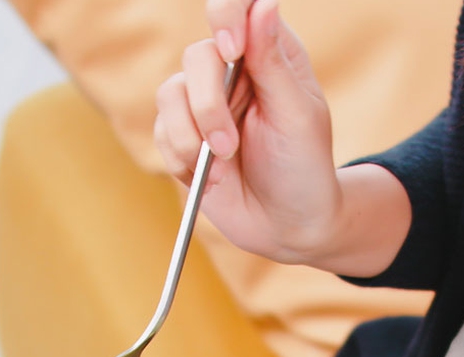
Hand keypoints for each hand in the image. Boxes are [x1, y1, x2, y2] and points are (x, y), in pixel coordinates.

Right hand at [153, 0, 344, 263]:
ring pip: (169, 92)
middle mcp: (233, 71)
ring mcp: (203, 102)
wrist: (287, 227)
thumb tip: (264, 3)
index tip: (232, 49)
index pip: (238, 7)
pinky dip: (181, 156)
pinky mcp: (182, 134)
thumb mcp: (297, 115)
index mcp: (270, 53)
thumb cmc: (303, 168)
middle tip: (229, 144)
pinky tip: (210, 175)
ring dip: (191, 135)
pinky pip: (161, 131)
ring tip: (222, 162)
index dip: (226, 13)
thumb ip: (273, 61)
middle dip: (207, 104)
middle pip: (196, 55)